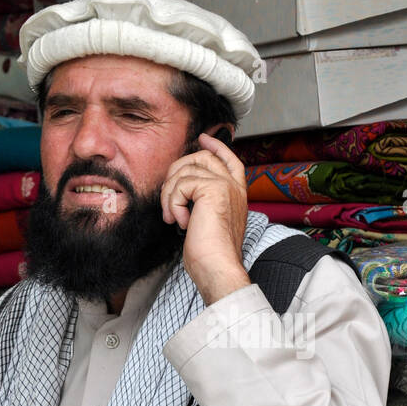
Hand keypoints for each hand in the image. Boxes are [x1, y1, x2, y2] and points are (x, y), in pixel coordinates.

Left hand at [161, 132, 251, 304]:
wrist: (217, 267)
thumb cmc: (211, 254)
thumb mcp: (208, 221)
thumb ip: (204, 201)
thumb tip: (184, 186)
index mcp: (237, 193)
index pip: (230, 160)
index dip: (216, 147)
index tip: (203, 139)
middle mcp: (234, 186)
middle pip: (202, 157)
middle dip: (177, 171)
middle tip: (169, 197)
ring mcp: (225, 185)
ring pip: (185, 171)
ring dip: (170, 194)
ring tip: (174, 217)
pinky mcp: (213, 189)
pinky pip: (180, 185)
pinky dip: (173, 203)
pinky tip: (181, 222)